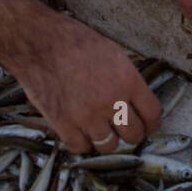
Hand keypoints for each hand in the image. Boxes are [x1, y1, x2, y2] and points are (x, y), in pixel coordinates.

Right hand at [8, 12, 160, 152]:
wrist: (39, 42)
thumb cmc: (75, 42)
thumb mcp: (112, 54)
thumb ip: (126, 80)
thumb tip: (135, 102)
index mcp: (127, 80)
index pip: (152, 113)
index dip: (152, 124)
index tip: (148, 127)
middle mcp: (111, 101)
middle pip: (133, 134)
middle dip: (131, 134)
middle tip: (124, 130)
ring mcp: (87, 115)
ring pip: (108, 146)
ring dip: (106, 139)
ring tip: (100, 130)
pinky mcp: (63, 124)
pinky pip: (81, 147)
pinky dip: (82, 143)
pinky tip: (80, 131)